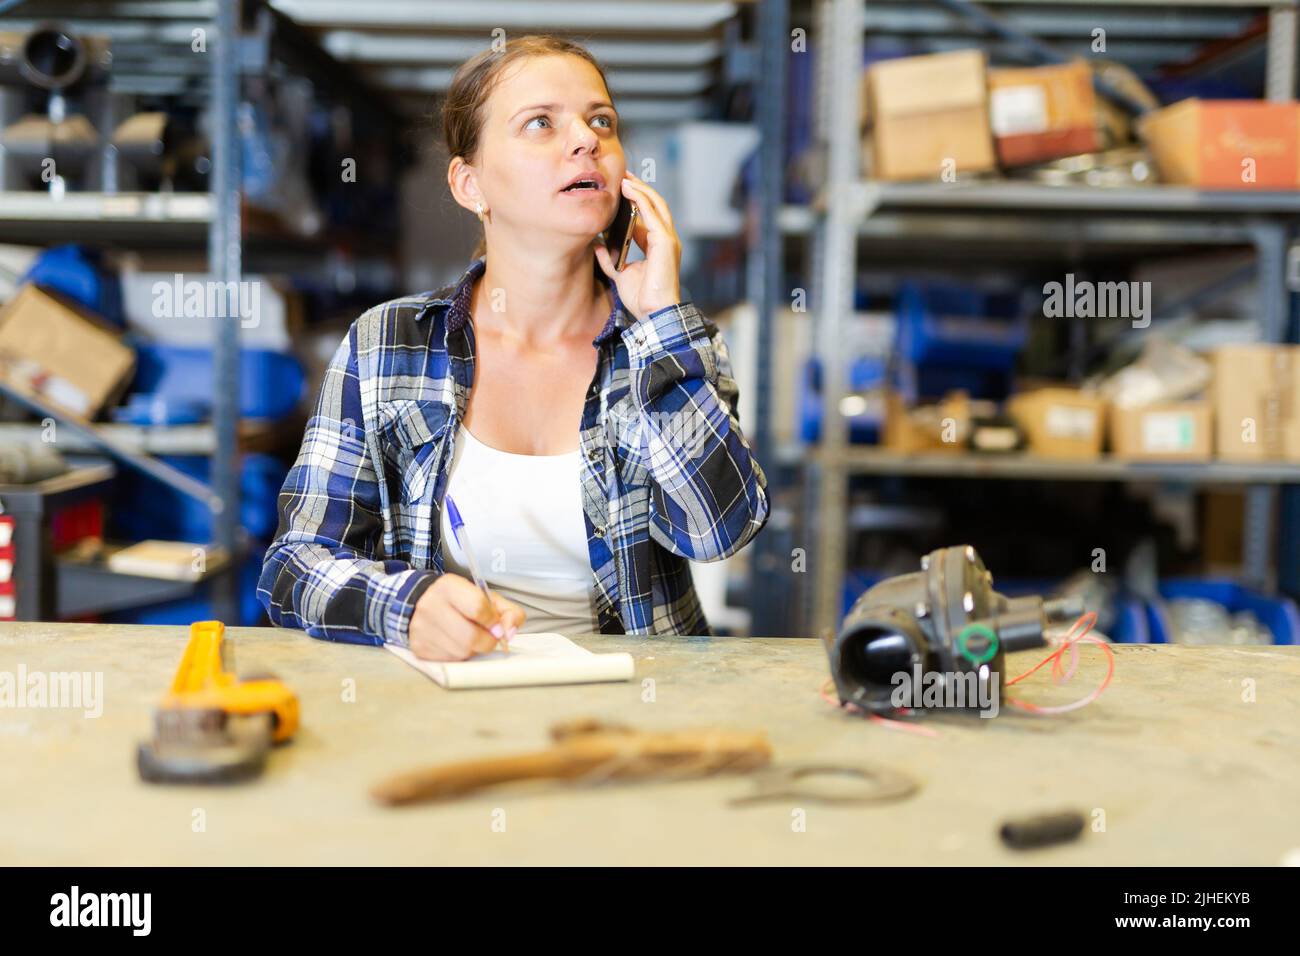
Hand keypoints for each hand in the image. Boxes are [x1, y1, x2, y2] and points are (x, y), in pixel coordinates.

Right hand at [407, 574, 525, 661]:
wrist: (422, 603)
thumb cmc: (459, 601)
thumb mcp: (485, 597)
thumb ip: (507, 611)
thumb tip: (510, 633)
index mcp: (448, 587)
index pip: (478, 607)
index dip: (493, 621)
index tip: (497, 625)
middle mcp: (430, 606)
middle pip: (470, 636)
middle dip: (487, 641)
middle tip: (488, 637)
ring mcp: (422, 629)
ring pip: (461, 652)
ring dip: (473, 650)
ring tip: (470, 638)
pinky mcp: (420, 648)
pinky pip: (449, 660)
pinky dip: (459, 655)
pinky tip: (456, 644)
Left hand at [594, 171, 681, 321]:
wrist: (653, 313)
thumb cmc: (642, 298)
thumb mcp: (620, 274)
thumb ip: (610, 259)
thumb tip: (597, 245)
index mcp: (657, 246)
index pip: (649, 216)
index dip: (636, 200)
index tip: (622, 189)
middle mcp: (665, 239)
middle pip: (655, 205)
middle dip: (639, 188)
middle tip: (623, 175)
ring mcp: (667, 239)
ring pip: (656, 204)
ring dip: (640, 188)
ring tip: (624, 177)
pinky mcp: (665, 242)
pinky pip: (652, 214)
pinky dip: (640, 198)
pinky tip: (628, 189)